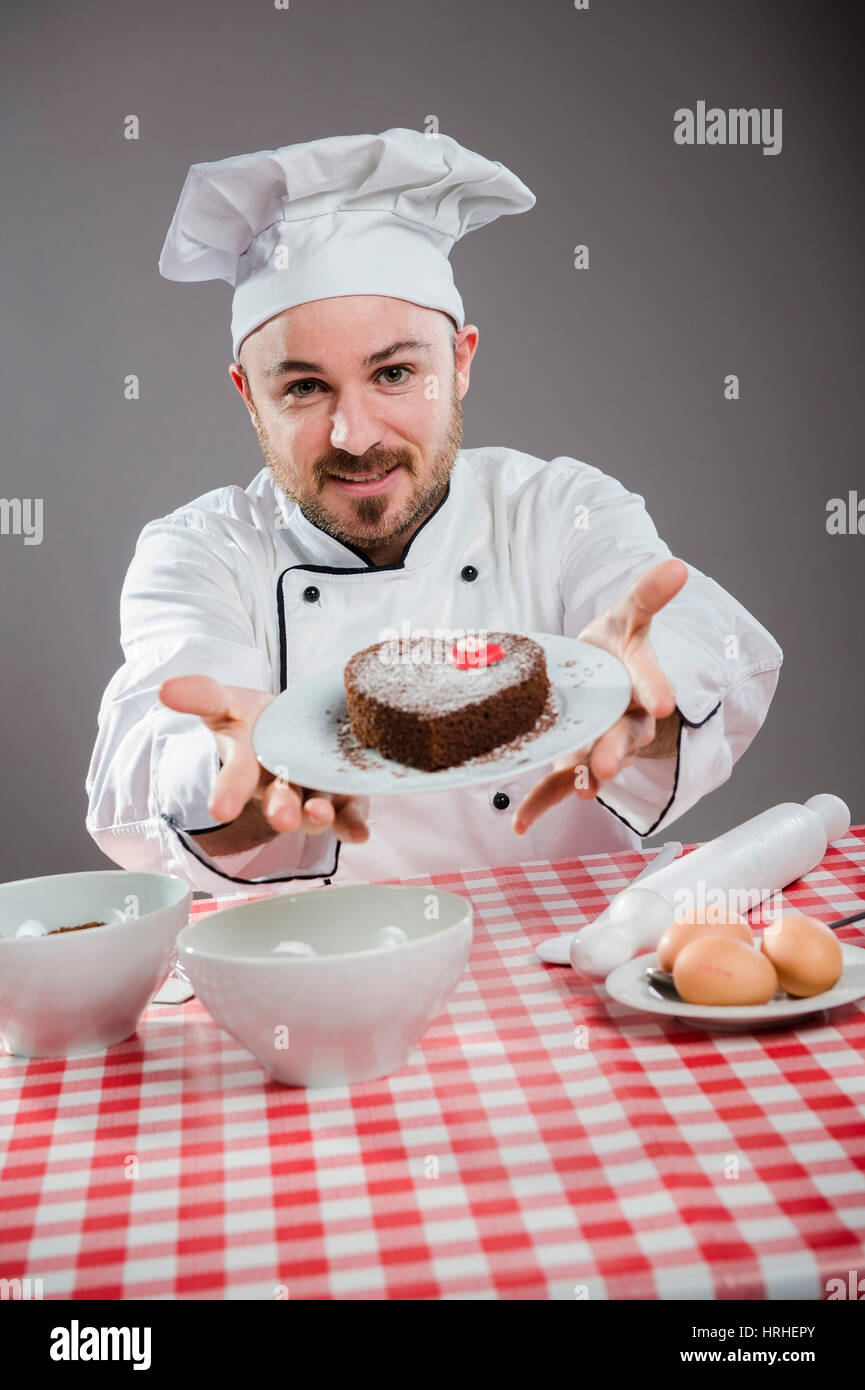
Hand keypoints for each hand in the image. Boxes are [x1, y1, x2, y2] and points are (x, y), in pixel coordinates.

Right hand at [159, 674, 369, 843]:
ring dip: (318, 816)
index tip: (220, 810)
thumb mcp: (227, 702)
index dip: (227, 794)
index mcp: (247, 767)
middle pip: (280, 802)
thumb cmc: (254, 720)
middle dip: (281, 810)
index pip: (234, 781)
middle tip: (283, 818)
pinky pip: (349, 812)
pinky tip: (360, 834)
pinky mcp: (343, 797)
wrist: (292, 724)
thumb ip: (201, 695)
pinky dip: (354, 824)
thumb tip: (165, 689)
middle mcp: (279, 788)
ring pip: (314, 811)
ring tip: (320, 813)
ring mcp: (311, 794)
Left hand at [512, 558, 687, 834]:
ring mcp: (599, 747)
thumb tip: (679, 564)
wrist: (602, 683)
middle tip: (607, 765)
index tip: (661, 703)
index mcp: (638, 683)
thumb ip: (648, 595)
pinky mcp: (572, 765)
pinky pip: (556, 788)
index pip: (649, 684)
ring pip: (594, 766)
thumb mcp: (628, 618)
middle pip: (623, 738)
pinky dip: (538, 807)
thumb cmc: (613, 651)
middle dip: (615, 751)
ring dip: (586, 779)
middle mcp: (624, 722)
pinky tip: (518, 825)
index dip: (655, 691)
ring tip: (581, 791)